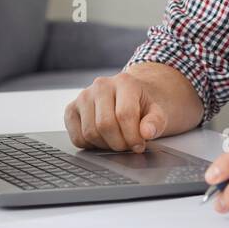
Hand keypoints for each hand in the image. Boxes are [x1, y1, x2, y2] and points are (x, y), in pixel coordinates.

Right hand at [64, 68, 186, 151]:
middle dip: (119, 143)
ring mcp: (83, 96)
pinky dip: (91, 146)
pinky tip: (103, 139)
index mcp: (124, 82)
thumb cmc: (142, 105)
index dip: (133, 136)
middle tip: (128, 145)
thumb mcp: (157, 111)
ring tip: (117, 141)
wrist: (129, 95)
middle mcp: (100, 85)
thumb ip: (156, 122)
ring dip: (106, 146)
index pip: (124, 114)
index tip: (140, 145)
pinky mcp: (71, 109)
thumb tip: (146, 132)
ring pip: (90, 133)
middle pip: (105, 125)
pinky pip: (77, 137)